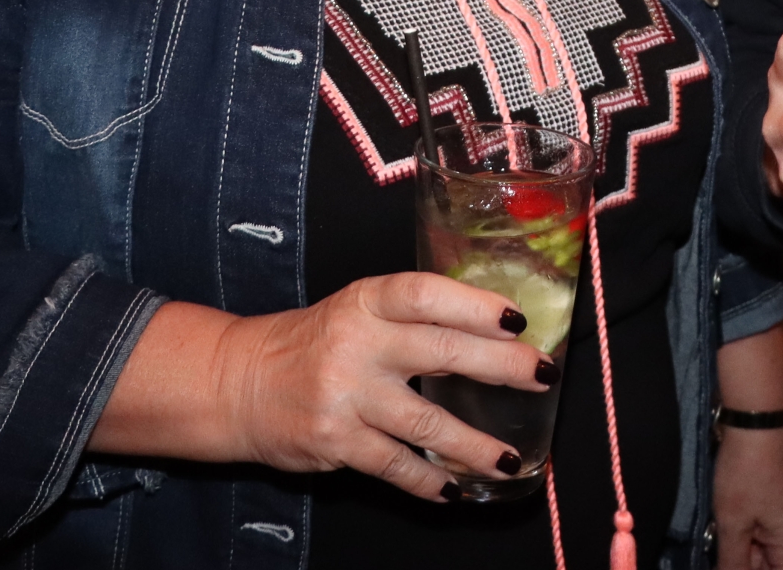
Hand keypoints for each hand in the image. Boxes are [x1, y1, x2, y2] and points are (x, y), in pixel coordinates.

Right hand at [91, 273, 552, 500]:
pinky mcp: (335, 442)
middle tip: (543, 376)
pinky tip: (454, 487)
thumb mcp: (359, 308)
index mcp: (367, 300)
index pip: (426, 294)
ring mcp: (346, 395)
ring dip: (474, 445)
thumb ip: (414, 316)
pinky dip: (428, 481)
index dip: (475, 305)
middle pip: (440, 353)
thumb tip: (496, 330)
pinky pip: (394, 466)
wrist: (240, 381)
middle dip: (500, 368)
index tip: (518, 319)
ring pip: (425, 424)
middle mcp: (358, 343)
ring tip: (512, 458)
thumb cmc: (316, 340)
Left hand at [714, 426, 782, 569]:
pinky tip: (730, 515)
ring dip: (744, 543)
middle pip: (773, 562)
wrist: (758, 419)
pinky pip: (767, 524)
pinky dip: (749, 526)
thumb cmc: (747, 471)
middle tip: (721, 543)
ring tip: (724, 525)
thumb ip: (733, 562)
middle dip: (745, 559)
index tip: (731, 564)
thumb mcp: (732, 522)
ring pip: (767, 544)